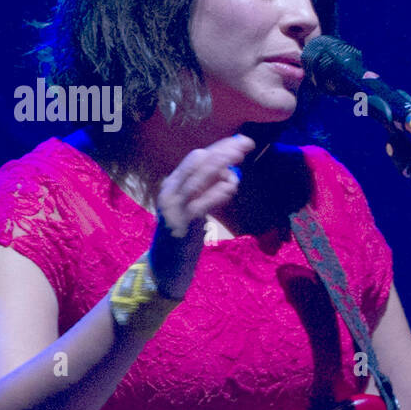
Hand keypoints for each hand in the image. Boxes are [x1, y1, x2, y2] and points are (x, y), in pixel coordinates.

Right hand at [149, 134, 253, 298]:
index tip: (240, 140)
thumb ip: (206, 191)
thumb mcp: (194, 208)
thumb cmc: (183, 237)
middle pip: (198, 165)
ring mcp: (173, 208)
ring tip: (240, 157)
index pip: (197, 160)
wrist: (165, 268)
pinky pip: (200, 205)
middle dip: (223, 151)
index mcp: (172, 185)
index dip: (219, 148)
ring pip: (197, 179)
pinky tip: (230, 185)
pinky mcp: (181, 225)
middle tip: (246, 143)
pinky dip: (216, 193)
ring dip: (220, 166)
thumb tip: (229, 174)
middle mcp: (170, 192)